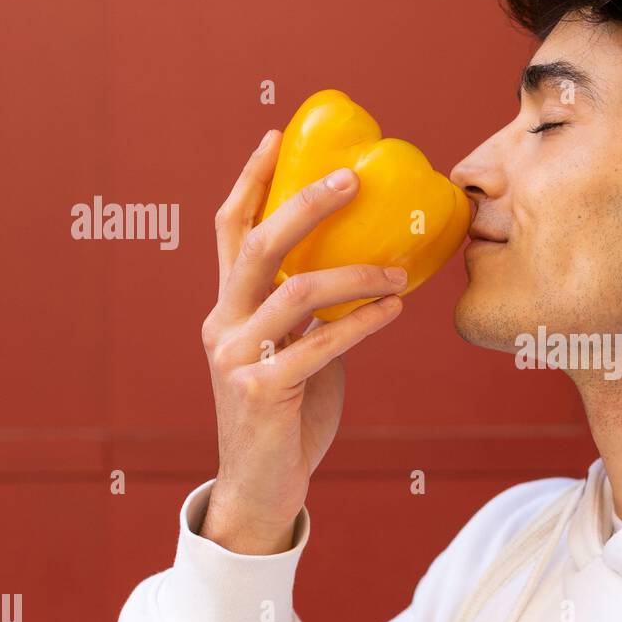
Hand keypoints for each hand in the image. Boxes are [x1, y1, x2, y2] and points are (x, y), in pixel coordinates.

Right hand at [197, 130, 407, 553]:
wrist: (263, 486)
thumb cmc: (290, 413)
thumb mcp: (297, 350)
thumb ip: (313, 311)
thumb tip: (370, 268)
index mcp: (227, 308)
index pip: (230, 229)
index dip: (251, 179)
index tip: (278, 134)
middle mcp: (221, 324)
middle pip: (257, 244)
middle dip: (304, 203)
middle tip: (353, 178)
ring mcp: (235, 358)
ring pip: (296, 291)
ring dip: (356, 275)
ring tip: (399, 271)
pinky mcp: (260, 392)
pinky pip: (321, 343)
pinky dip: (363, 322)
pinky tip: (394, 310)